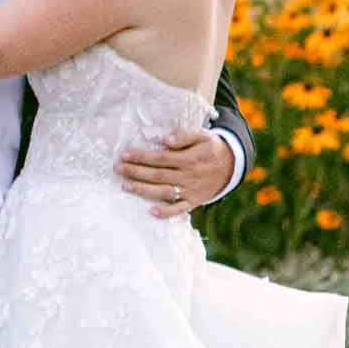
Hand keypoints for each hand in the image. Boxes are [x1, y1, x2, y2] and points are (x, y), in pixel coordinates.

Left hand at [114, 128, 234, 216]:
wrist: (231, 166)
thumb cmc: (210, 147)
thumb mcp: (202, 135)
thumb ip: (183, 136)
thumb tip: (164, 139)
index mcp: (190, 158)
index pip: (161, 158)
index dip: (141, 156)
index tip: (124, 154)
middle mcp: (189, 176)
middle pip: (158, 175)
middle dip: (136, 172)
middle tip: (117, 168)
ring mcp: (191, 191)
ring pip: (164, 191)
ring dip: (143, 190)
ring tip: (125, 185)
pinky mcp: (194, 201)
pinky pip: (179, 209)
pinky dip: (166, 212)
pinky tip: (151, 211)